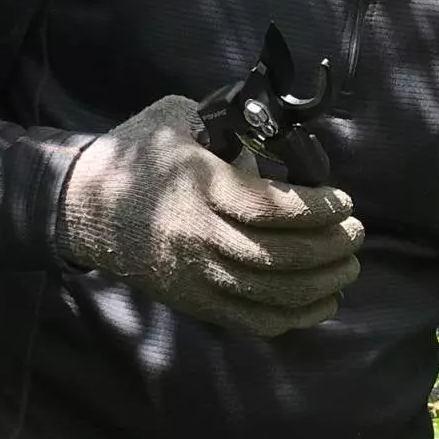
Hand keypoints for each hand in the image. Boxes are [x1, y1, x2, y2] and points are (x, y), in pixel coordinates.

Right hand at [58, 95, 363, 335]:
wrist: (81, 206)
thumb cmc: (133, 154)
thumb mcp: (177, 118)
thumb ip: (229, 121)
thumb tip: (278, 126)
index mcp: (198, 189)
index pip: (269, 209)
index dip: (315, 209)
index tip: (343, 201)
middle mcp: (199, 239)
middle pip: (278, 256)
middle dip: (328, 247)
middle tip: (356, 233)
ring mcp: (196, 276)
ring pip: (271, 294)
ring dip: (320, 283)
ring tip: (348, 265)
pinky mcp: (194, 301)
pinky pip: (252, 320)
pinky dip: (294, 317)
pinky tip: (323, 302)